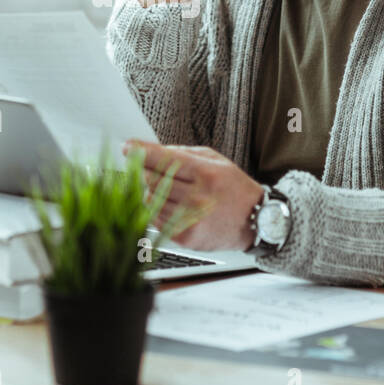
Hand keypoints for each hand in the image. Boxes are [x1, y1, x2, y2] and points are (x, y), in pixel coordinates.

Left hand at [124, 139, 263, 251]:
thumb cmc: (234, 188)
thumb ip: (183, 153)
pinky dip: (158, 211)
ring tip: (168, 190)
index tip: (128, 147)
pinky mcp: (186, 237)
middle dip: (145, 172)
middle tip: (149, 169)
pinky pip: (156, 220)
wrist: (255, 220)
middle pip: (151, 180)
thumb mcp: (215, 160)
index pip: (164, 159)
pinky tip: (173, 205)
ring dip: (151, 193)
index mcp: (205, 174)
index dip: (142, 151)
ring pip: (151, 201)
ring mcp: (191, 220)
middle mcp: (197, 197)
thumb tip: (151, 150)